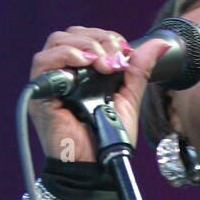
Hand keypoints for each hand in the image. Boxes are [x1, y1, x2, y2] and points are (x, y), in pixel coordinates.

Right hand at [27, 25, 174, 163]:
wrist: (96, 165)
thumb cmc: (109, 138)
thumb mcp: (128, 97)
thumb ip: (139, 70)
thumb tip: (160, 44)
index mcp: (83, 70)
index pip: (89, 36)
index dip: (108, 38)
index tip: (125, 55)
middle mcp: (64, 72)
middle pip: (73, 33)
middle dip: (98, 40)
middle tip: (115, 60)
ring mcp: (50, 80)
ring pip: (57, 41)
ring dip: (84, 45)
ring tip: (101, 62)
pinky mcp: (39, 92)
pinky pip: (43, 61)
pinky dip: (65, 55)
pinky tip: (84, 64)